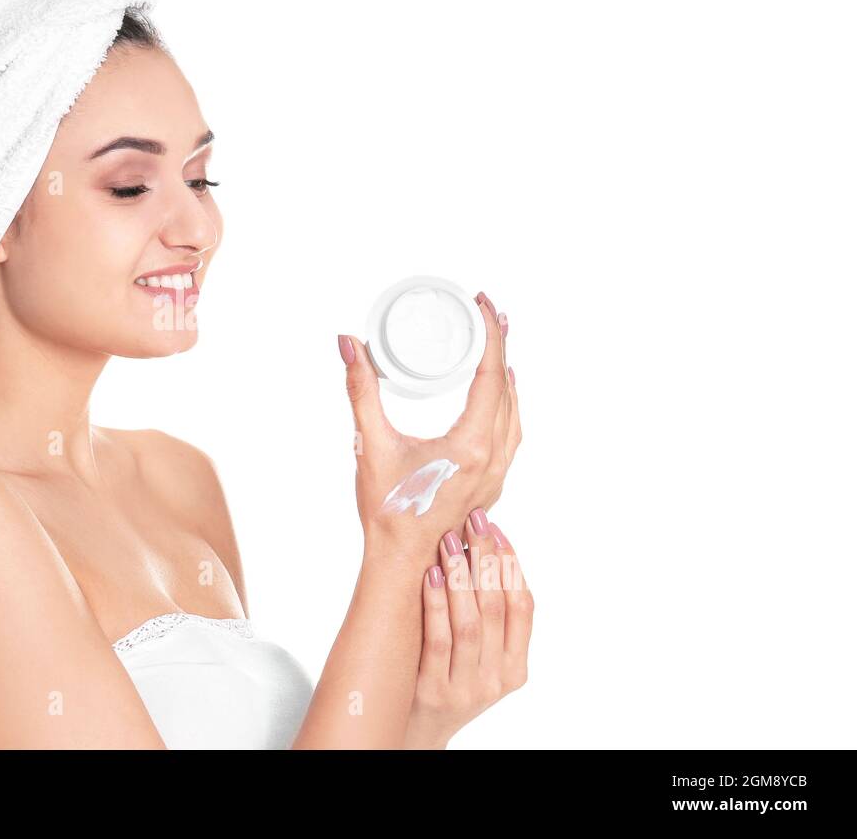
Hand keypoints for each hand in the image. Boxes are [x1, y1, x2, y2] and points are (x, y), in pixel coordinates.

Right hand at [338, 291, 519, 561]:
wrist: (400, 561)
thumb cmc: (387, 510)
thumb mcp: (370, 443)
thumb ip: (361, 390)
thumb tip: (350, 345)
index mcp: (472, 445)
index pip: (492, 373)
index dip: (492, 332)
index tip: (484, 304)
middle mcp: (493, 458)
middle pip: (508, 388)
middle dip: (500, 345)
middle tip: (490, 314)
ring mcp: (496, 474)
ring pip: (514, 412)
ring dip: (507, 377)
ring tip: (496, 350)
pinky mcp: (491, 484)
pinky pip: (511, 434)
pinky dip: (507, 406)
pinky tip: (497, 400)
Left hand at [403, 508, 532, 748]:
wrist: (411, 730)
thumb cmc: (443, 678)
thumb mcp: (476, 658)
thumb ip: (484, 617)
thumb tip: (481, 548)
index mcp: (515, 669)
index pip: (523, 607)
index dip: (512, 564)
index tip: (496, 528)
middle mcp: (496, 679)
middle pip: (497, 608)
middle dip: (487, 559)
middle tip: (473, 520)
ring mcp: (465, 687)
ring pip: (471, 623)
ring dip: (461, 575)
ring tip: (450, 538)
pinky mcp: (433, 691)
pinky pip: (438, 640)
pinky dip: (437, 603)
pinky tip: (430, 573)